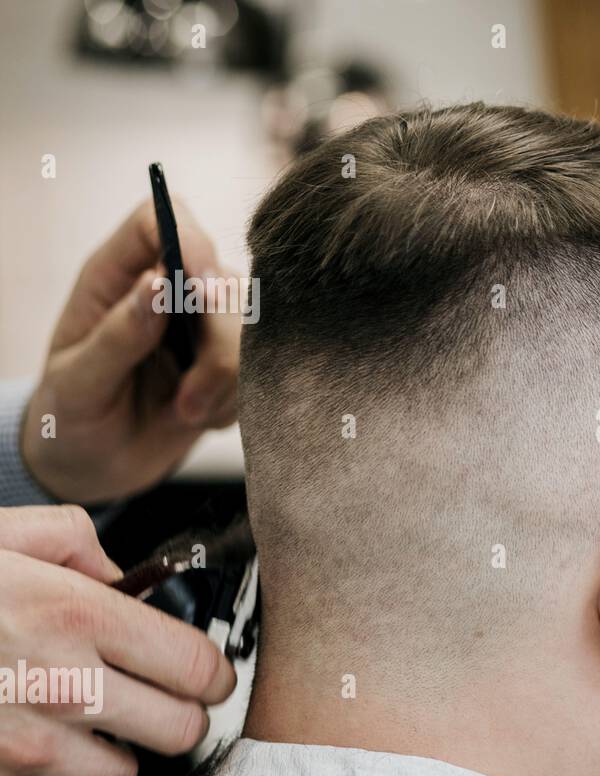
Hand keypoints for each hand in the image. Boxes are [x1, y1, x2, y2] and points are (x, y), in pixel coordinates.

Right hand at [0, 506, 235, 775]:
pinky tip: (37, 750)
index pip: (199, 667)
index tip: (207, 676)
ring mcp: (25, 743)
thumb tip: (121, 574)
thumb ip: (79, 545)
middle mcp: (64, 685)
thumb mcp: (5, 533)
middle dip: (177, 716)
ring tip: (91, 725)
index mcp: (80, 616)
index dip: (214, 675)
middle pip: (179, 730)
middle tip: (158, 701)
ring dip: (117, 754)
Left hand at [20, 200, 241, 503]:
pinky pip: (262, 367)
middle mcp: (167, 290)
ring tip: (188, 415)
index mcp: (116, 277)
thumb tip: (158, 285)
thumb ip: (117, 335)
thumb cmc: (71, 417)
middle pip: (222, 280)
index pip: (160, 219)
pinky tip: (201, 417)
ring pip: (254, 326)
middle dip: (220, 348)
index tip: (202, 291)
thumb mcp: (77, 384)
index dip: (189, 240)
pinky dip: (238, 401)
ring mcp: (204, 324)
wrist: (95, 466)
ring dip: (230, 381)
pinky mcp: (231, 359)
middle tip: (187, 403)